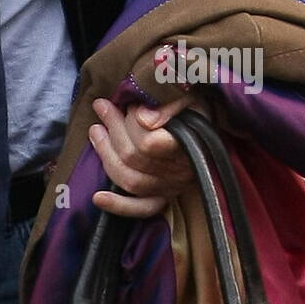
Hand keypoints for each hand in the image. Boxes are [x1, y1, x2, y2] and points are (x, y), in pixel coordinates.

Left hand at [89, 95, 201, 217]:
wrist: (209, 124)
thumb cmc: (195, 106)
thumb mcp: (189, 95)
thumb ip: (169, 105)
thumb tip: (143, 119)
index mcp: (189, 145)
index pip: (149, 143)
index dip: (133, 121)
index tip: (131, 103)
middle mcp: (180, 172)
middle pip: (133, 158)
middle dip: (113, 129)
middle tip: (102, 106)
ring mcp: (171, 187)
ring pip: (131, 181)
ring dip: (106, 154)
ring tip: (95, 130)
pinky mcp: (165, 196)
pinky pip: (142, 208)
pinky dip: (119, 206)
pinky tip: (98, 198)